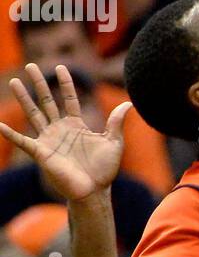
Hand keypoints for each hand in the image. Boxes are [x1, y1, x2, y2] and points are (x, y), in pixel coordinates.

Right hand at [0, 63, 130, 200]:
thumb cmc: (104, 170)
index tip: (62, 67)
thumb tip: (129, 103)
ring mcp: (49, 140)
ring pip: (33, 114)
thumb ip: (116, 122)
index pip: (69, 99)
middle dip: (40, 83)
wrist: (94, 191)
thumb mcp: (114, 142)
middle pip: (47, 101)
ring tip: (15, 82)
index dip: (66, 83)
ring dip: (24, 98)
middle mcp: (60, 129)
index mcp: (76, 125)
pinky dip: (10, 134)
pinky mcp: (41, 153)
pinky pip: (23, 141)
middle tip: (31, 66)